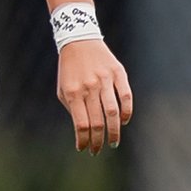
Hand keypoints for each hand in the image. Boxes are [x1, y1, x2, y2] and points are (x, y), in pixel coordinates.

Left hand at [56, 40, 131, 154]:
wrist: (79, 40)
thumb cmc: (70, 70)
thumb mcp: (63, 89)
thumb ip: (72, 109)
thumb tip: (83, 131)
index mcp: (73, 93)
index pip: (81, 124)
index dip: (84, 141)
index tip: (84, 149)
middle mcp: (89, 87)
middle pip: (97, 122)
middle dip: (98, 141)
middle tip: (99, 150)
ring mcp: (104, 79)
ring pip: (113, 112)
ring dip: (114, 131)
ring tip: (112, 142)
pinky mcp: (118, 72)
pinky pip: (126, 95)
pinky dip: (127, 111)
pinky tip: (123, 121)